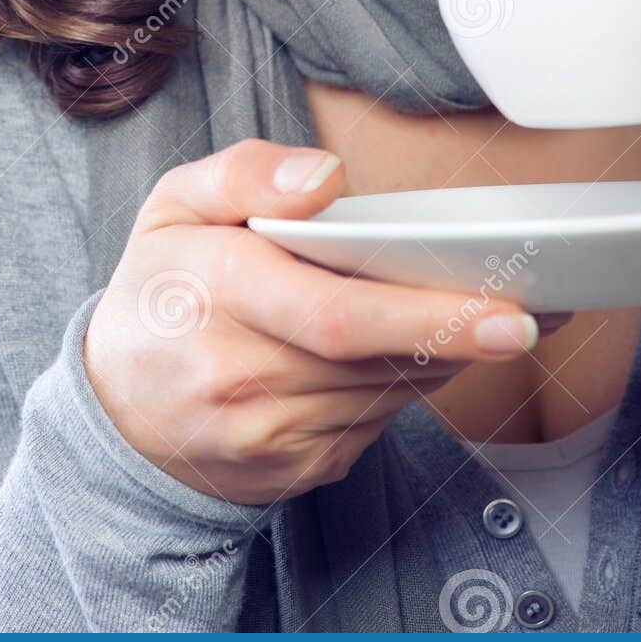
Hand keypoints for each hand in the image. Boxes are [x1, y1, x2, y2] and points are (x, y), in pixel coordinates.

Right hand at [82, 138, 541, 505]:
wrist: (117, 408)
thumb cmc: (160, 289)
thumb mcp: (174, 204)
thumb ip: (244, 172)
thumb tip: (324, 178)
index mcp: (209, 291)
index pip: (330, 314)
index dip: (423, 315)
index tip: (500, 309)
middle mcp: (237, 374)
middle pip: (372, 358)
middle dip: (454, 335)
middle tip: (523, 320)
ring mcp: (268, 433)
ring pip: (384, 390)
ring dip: (434, 355)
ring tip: (469, 318)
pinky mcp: (296, 469)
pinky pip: (375, 423)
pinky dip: (402, 385)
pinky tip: (406, 353)